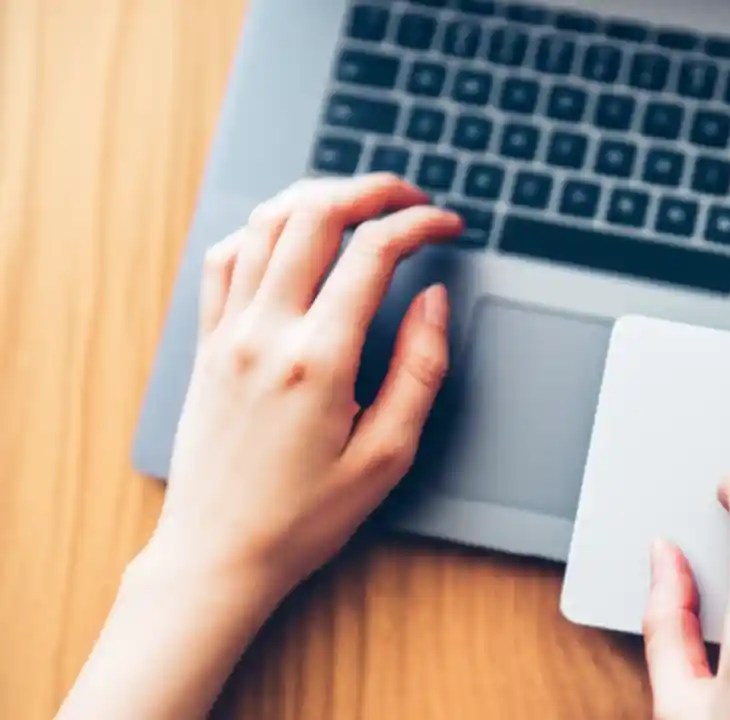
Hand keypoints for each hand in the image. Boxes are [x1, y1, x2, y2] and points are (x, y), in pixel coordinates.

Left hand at [148, 174, 460, 596]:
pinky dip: (262, 228)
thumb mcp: (388, 455)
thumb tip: (434, 301)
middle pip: (315, 213)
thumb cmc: (305, 516)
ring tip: (358, 201)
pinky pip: (224, 257)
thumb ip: (420, 370)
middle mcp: (267, 332)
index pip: (374, 253)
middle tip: (410, 196)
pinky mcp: (207, 342)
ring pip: (266, 222)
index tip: (449, 226)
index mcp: (319, 359)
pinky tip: (290, 235)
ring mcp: (228, 331)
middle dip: (372, 189)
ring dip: (318, 196)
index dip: (421, 224)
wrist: (219, 552)